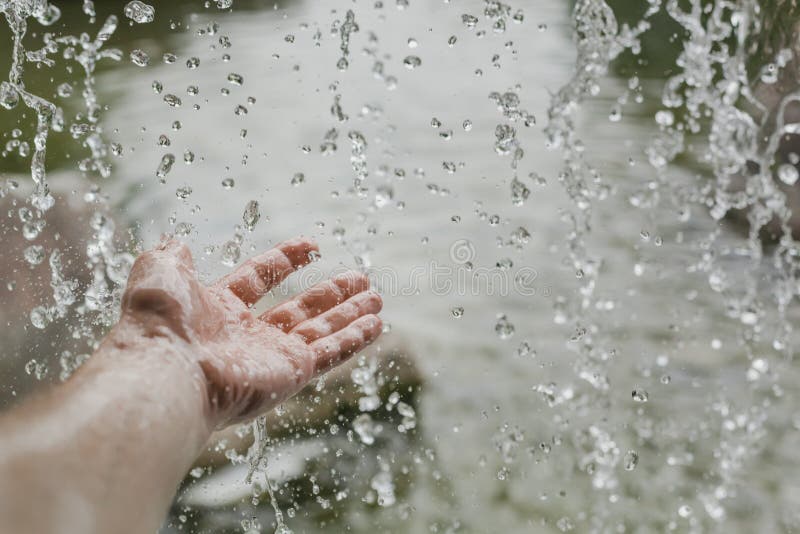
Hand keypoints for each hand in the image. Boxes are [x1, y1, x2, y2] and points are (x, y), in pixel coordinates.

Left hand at [119, 237, 382, 427]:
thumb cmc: (159, 323)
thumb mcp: (159, 273)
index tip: (312, 245)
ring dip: (350, 314)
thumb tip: (176, 242)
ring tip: (377, 297)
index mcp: (219, 309)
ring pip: (322, 331)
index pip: (261, 279)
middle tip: (360, 278)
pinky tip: (376, 325)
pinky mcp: (292, 373)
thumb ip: (171, 257)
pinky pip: (330, 353)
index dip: (286, 260)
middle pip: (300, 309)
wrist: (166, 371)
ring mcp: (272, 356)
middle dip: (331, 293)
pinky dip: (354, 339)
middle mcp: (249, 335)